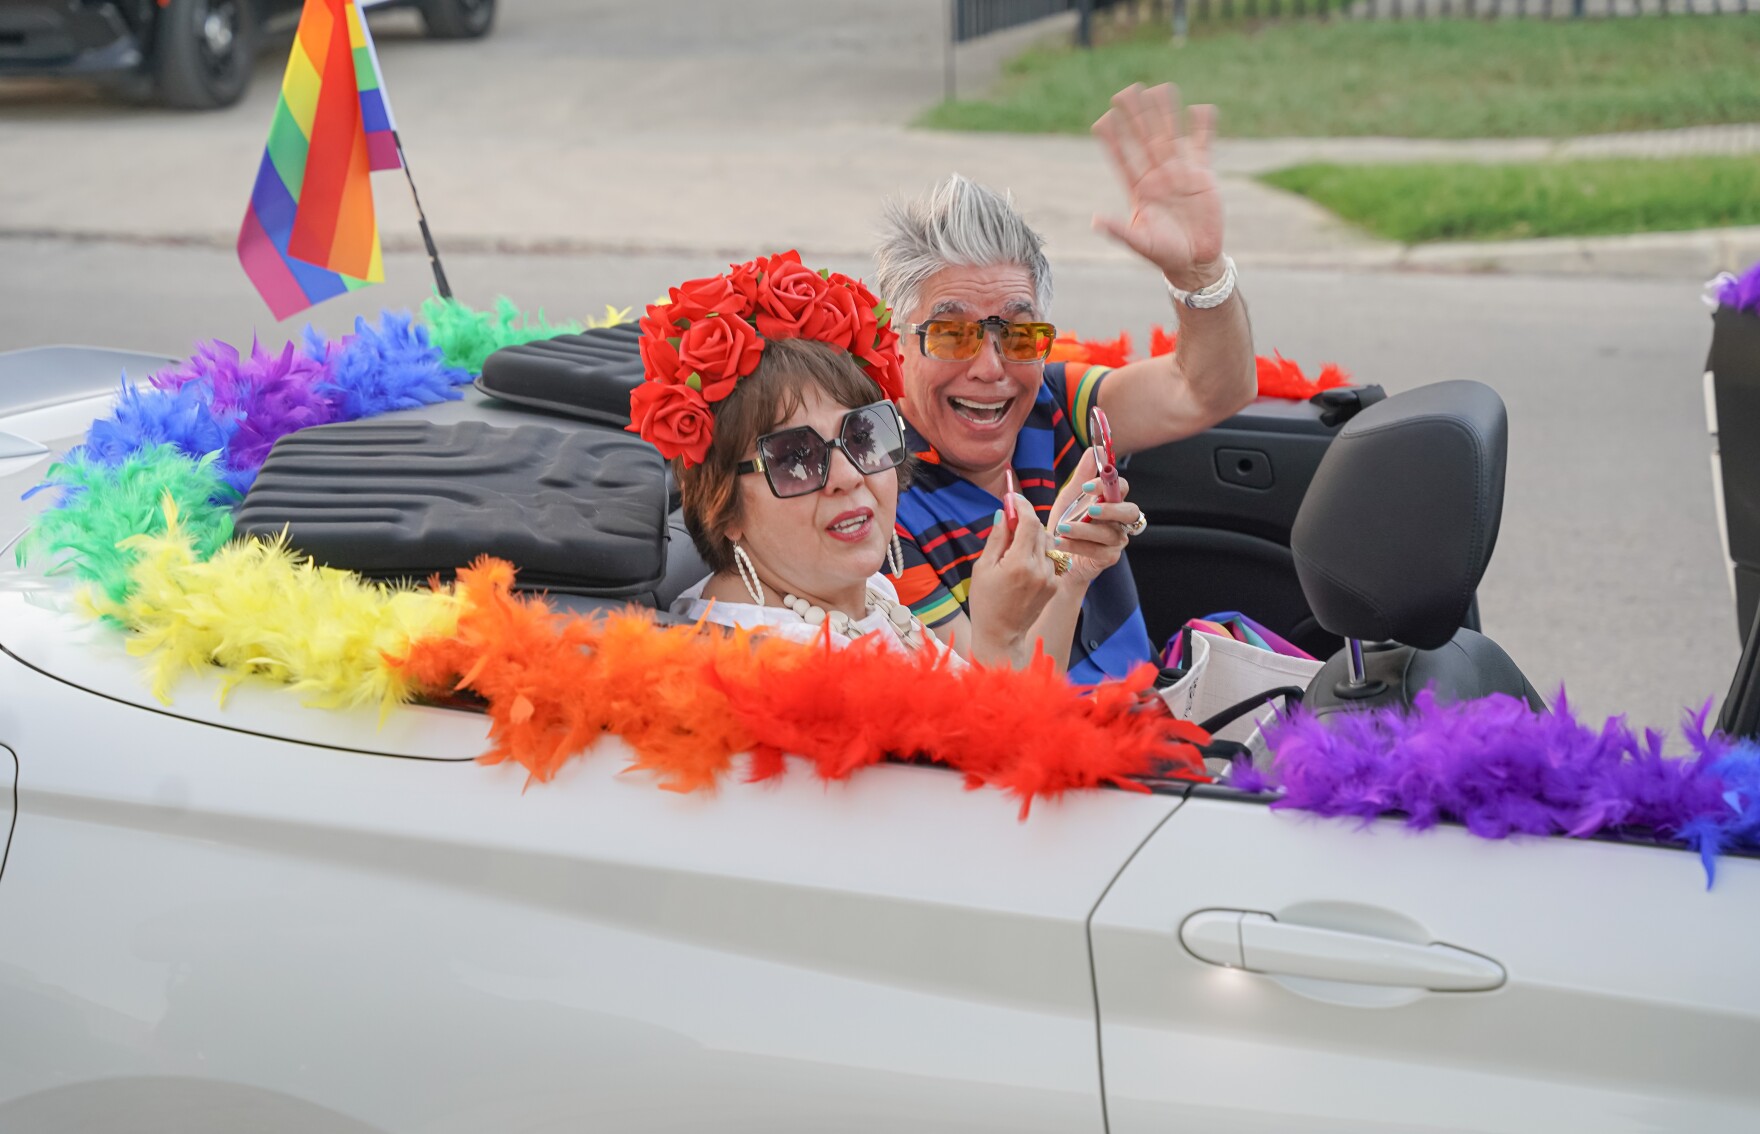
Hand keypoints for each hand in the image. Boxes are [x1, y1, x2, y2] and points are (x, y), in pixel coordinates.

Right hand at [966, 493, 1060, 661]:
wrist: (1001, 635)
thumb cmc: (985, 602)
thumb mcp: (982, 568)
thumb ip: (997, 539)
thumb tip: (1004, 514)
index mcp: (1019, 564)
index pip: (1029, 522)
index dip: (1022, 505)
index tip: (1013, 497)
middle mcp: (1040, 569)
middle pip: (1040, 530)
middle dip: (1026, 520)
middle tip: (1010, 518)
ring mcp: (1051, 578)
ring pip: (1047, 543)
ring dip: (1033, 537)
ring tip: (1015, 544)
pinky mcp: (1055, 585)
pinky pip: (1050, 559)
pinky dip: (1039, 553)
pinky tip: (1024, 561)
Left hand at [1050, 447, 1141, 584]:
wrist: (1054, 554)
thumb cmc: (1066, 523)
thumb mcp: (1070, 496)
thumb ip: (1082, 475)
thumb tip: (1095, 449)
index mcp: (1112, 501)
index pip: (1121, 487)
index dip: (1109, 483)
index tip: (1087, 486)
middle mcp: (1119, 520)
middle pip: (1130, 511)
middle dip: (1111, 509)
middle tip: (1091, 508)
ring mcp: (1116, 540)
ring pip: (1110, 533)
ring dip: (1084, 529)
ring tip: (1063, 528)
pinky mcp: (1109, 557)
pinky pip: (1097, 551)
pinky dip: (1077, 545)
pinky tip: (1061, 542)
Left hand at [1091, 83, 1225, 293]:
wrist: (1195, 261)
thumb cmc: (1164, 255)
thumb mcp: (1140, 243)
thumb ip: (1119, 230)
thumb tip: (1095, 220)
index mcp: (1139, 190)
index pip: (1122, 158)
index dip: (1113, 139)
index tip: (1102, 120)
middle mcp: (1157, 176)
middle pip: (1145, 139)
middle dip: (1136, 116)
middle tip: (1127, 90)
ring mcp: (1180, 173)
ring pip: (1171, 135)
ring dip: (1166, 113)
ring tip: (1161, 88)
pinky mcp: (1203, 176)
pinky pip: (1203, 146)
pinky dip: (1203, 128)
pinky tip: (1201, 108)